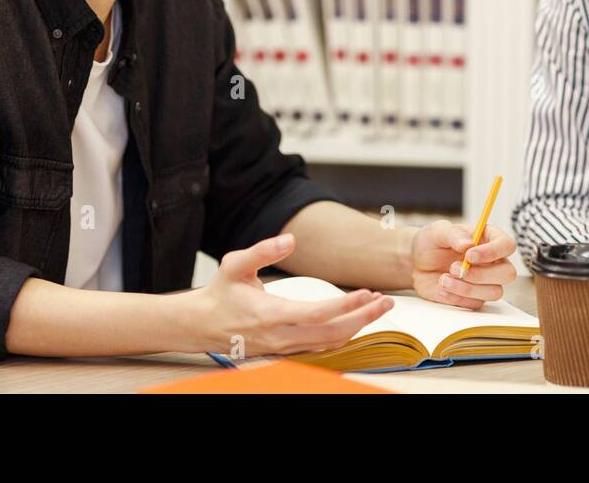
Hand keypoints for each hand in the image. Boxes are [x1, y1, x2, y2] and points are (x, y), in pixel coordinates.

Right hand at [191, 233, 393, 355]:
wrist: (201, 325)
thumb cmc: (220, 292)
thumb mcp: (234, 264)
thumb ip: (262, 250)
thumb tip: (289, 239)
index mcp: (270, 315)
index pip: (316, 314)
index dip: (345, 305)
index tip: (368, 292)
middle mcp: (280, 336)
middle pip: (331, 334)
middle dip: (363, 318)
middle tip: (387, 301)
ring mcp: (284, 347)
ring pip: (329, 344)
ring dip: (357, 326)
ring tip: (378, 307)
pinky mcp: (286, 350)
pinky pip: (321, 347)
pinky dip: (342, 335)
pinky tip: (356, 320)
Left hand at [409, 220, 516, 309]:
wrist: (417, 263)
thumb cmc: (431, 242)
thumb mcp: (438, 231)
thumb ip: (454, 234)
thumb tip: (469, 244)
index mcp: (489, 239)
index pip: (506, 245)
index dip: (493, 252)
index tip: (470, 255)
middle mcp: (492, 262)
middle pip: (508, 273)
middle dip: (481, 274)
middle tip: (454, 269)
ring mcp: (486, 282)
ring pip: (494, 292)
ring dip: (468, 288)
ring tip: (443, 279)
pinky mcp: (475, 298)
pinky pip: (475, 304)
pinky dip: (456, 298)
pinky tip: (441, 288)